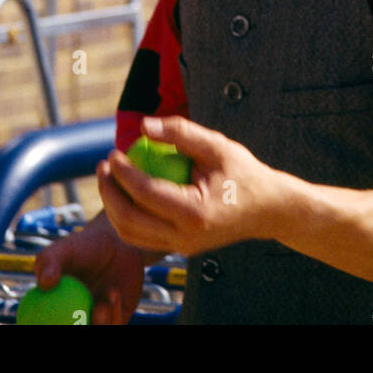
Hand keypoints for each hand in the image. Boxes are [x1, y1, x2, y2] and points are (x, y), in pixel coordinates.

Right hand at [33, 209, 149, 324]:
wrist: (118, 241)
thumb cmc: (85, 245)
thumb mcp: (64, 249)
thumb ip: (49, 262)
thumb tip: (44, 284)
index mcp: (53, 309)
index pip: (45, 322)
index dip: (47, 324)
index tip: (58, 321)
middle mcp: (72, 319)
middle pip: (71, 331)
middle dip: (77, 330)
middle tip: (81, 326)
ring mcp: (94, 323)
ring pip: (94, 333)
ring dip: (99, 325)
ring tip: (101, 305)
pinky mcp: (116, 321)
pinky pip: (114, 329)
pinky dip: (114, 316)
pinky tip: (113, 294)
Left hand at [97, 115, 279, 256]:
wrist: (269, 210)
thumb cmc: (244, 173)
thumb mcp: (217, 145)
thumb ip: (181, 133)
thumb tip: (145, 124)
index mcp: (195, 212)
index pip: (146, 194)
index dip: (123, 173)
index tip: (113, 152)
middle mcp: (185, 236)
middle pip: (130, 220)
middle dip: (109, 192)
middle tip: (103, 165)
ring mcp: (182, 247)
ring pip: (131, 235)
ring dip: (113, 207)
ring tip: (109, 178)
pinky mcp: (180, 249)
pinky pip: (142, 238)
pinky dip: (127, 217)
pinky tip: (125, 192)